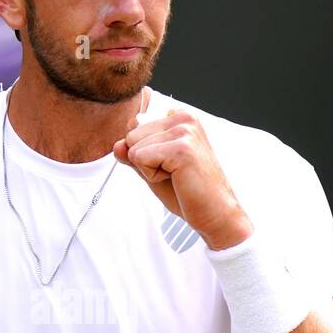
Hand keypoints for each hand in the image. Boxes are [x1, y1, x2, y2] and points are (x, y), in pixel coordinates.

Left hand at [114, 106, 253, 248]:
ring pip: (134, 148)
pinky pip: (140, 158)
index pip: (134, 129)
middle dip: (146, 162)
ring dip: (150, 170)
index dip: (145, 156)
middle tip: (174, 174)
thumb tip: (117, 145)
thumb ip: (135, 155)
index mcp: (179, 118)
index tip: (171, 167)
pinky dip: (153, 176)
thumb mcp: (154, 170)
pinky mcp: (181, 147)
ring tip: (177, 177)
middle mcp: (183, 118)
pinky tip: (178, 180)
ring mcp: (184, 130)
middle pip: (131, 136)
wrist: (215, 214)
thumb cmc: (189, 193)